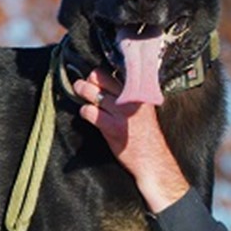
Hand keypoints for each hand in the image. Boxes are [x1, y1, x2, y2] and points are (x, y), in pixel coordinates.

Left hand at [75, 70, 189, 213]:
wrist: (152, 159)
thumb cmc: (146, 134)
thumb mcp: (143, 108)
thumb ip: (130, 94)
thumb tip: (108, 82)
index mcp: (140, 90)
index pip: (115, 71)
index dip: (101, 72)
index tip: (94, 76)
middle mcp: (131, 98)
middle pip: (100, 77)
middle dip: (88, 79)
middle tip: (82, 83)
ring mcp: (121, 112)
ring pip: (92, 92)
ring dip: (82, 90)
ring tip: (79, 91)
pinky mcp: (112, 127)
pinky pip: (90, 112)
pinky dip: (84, 111)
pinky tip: (86, 113)